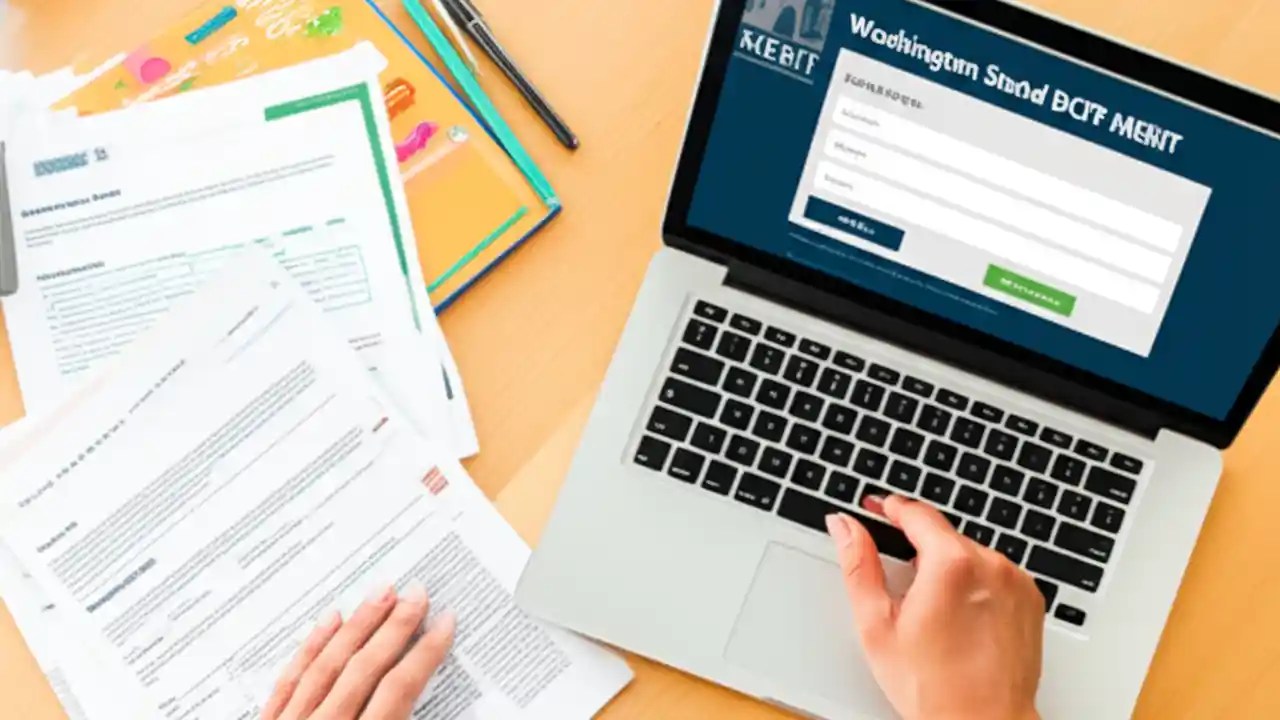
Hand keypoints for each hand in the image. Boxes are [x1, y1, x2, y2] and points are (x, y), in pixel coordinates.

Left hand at [262, 584, 456, 719]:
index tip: (445, 623)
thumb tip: (428, 688)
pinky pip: (289, 681)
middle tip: (417, 594)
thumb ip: (404, 717)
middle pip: (365, 668)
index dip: (426, 653)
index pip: (399, 689)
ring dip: (358, 626)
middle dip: (395, 627)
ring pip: (327, 666)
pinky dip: (310, 649)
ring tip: (381, 594)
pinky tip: (329, 621)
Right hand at [826, 495, 1042, 719]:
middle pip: (944, 537)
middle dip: (920, 552)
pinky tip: (962, 620)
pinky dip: (976, 586)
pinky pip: (996, 575)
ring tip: (936, 616)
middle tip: (903, 592)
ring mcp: (1016, 582)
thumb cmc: (932, 688)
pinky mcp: (1031, 599)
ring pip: (970, 556)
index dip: (891, 508)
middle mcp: (990, 565)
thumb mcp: (877, 624)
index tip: (879, 508)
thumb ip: (858, 564)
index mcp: (951, 564)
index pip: (917, 513)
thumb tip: (844, 526)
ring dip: (949, 569)